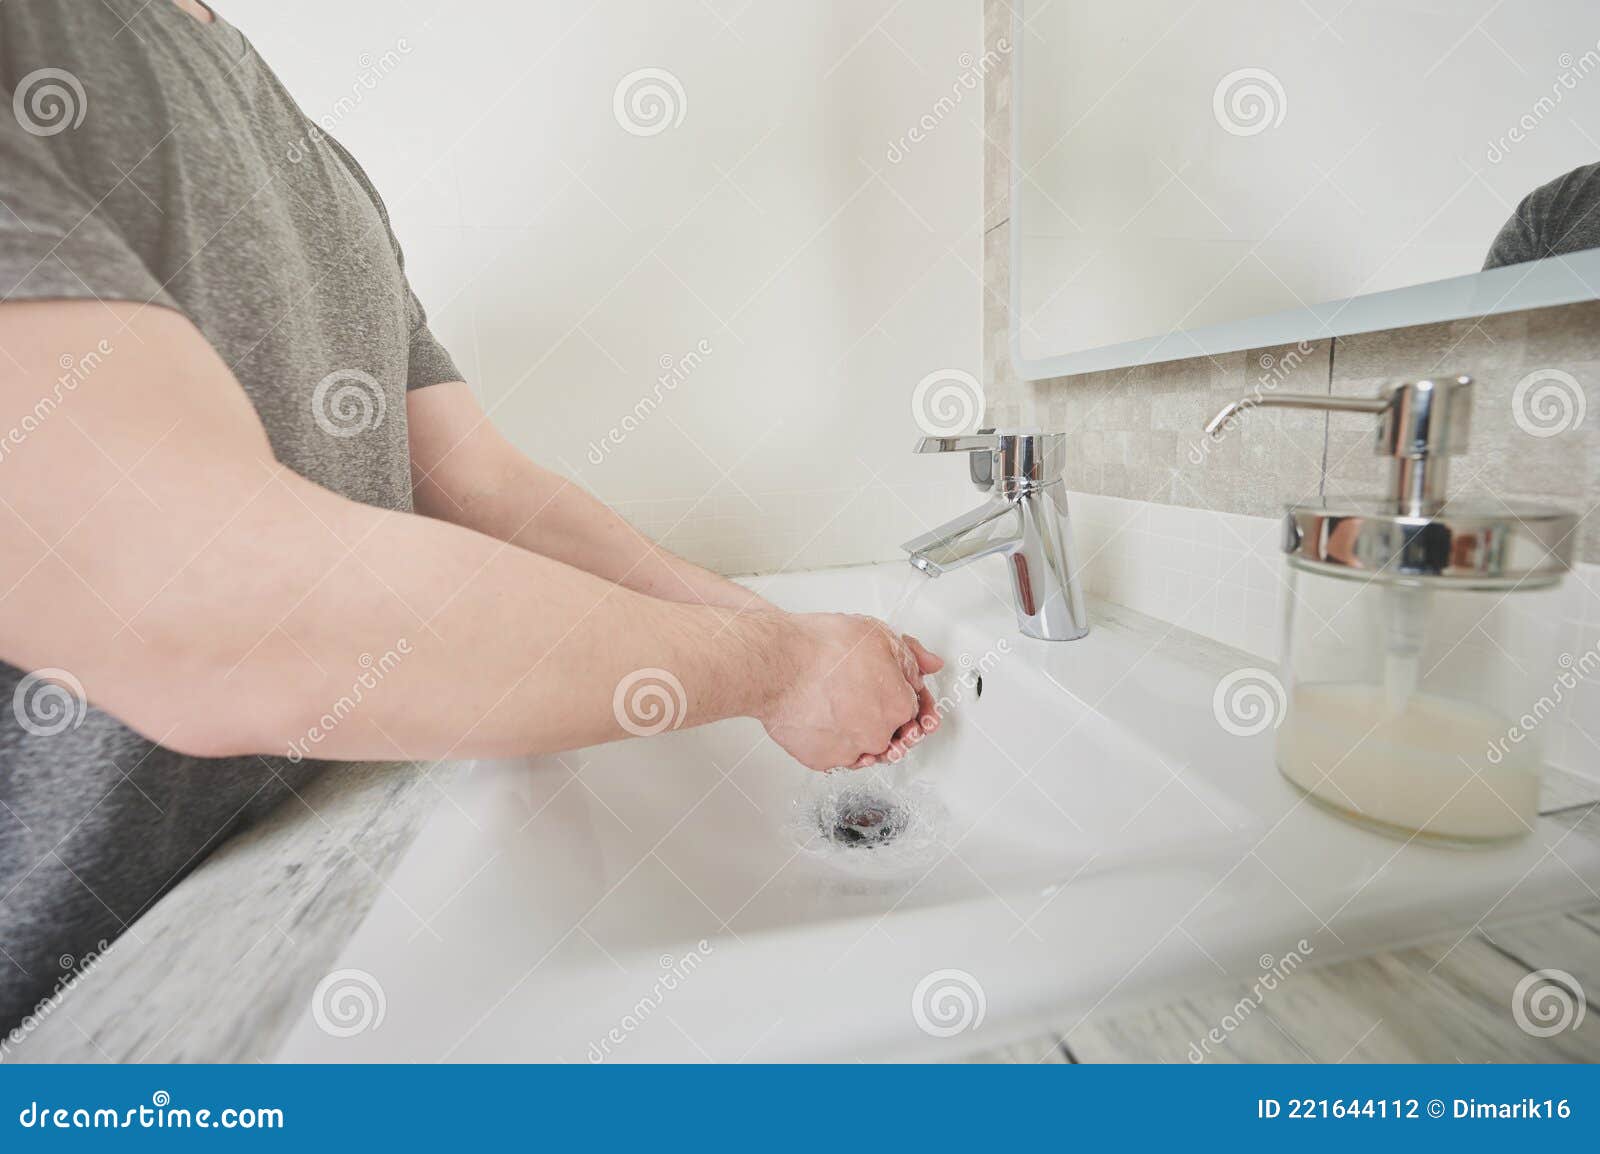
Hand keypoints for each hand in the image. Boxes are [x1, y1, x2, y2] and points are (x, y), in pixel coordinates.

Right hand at [757, 613, 944, 771]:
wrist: (778, 665)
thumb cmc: (821, 649)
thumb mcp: (878, 635)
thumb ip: (911, 655)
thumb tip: (930, 664)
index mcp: (898, 706)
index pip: (914, 711)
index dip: (903, 697)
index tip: (891, 692)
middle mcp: (878, 734)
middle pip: (892, 733)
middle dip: (884, 717)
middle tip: (863, 698)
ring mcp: (849, 751)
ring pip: (865, 749)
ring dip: (861, 734)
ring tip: (845, 709)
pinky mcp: (822, 760)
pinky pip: (836, 757)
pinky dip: (833, 743)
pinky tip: (828, 723)